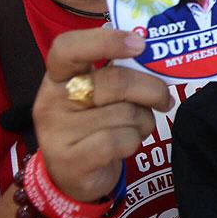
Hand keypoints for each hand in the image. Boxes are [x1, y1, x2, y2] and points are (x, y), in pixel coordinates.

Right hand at [32, 29, 169, 201]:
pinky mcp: (71, 161)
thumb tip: (149, 46)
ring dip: (143, 121)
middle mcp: (52, 100)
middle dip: (151, 89)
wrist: (73, 177)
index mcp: (58, 75)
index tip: (140, 44)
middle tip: (164, 98)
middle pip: (115, 82)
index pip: (68, 47)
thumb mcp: (98, 94)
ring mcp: (57, 132)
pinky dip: (134, 142)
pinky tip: (126, 145)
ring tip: (135, 126)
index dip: (106, 40)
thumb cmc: (93, 124)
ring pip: (125, 114)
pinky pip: (121, 140)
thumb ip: (117, 71)